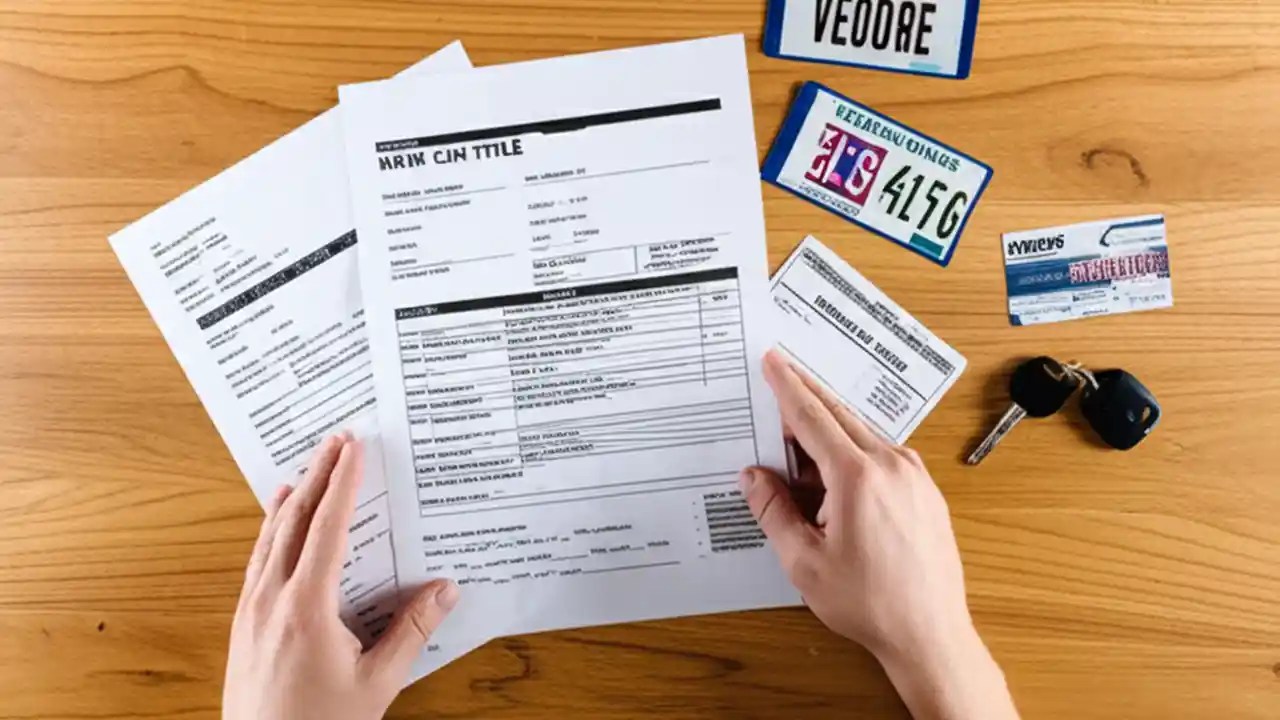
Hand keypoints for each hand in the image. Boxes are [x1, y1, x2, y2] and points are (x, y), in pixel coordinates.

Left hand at [223, 433, 459, 719]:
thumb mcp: (376, 683)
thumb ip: (411, 633)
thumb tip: (446, 590)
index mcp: (307, 607)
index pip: (327, 528)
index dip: (341, 483)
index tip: (352, 448)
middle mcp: (272, 599)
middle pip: (294, 520)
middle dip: (316, 474)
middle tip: (336, 439)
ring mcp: (251, 609)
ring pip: (270, 537)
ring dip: (292, 497)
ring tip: (307, 467)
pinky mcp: (243, 623)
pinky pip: (257, 561)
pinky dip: (271, 530)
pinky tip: (275, 522)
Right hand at [741, 350, 1017, 719]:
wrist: (929, 632)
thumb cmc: (869, 602)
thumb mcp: (804, 561)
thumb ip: (773, 511)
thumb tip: (753, 477)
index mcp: (857, 477)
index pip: (812, 418)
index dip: (787, 387)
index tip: (774, 361)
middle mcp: (891, 465)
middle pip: (838, 416)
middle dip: (805, 398)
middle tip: (780, 380)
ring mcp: (914, 476)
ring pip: (861, 435)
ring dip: (828, 431)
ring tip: (797, 446)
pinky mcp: (925, 490)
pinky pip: (882, 454)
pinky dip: (853, 451)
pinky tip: (834, 473)